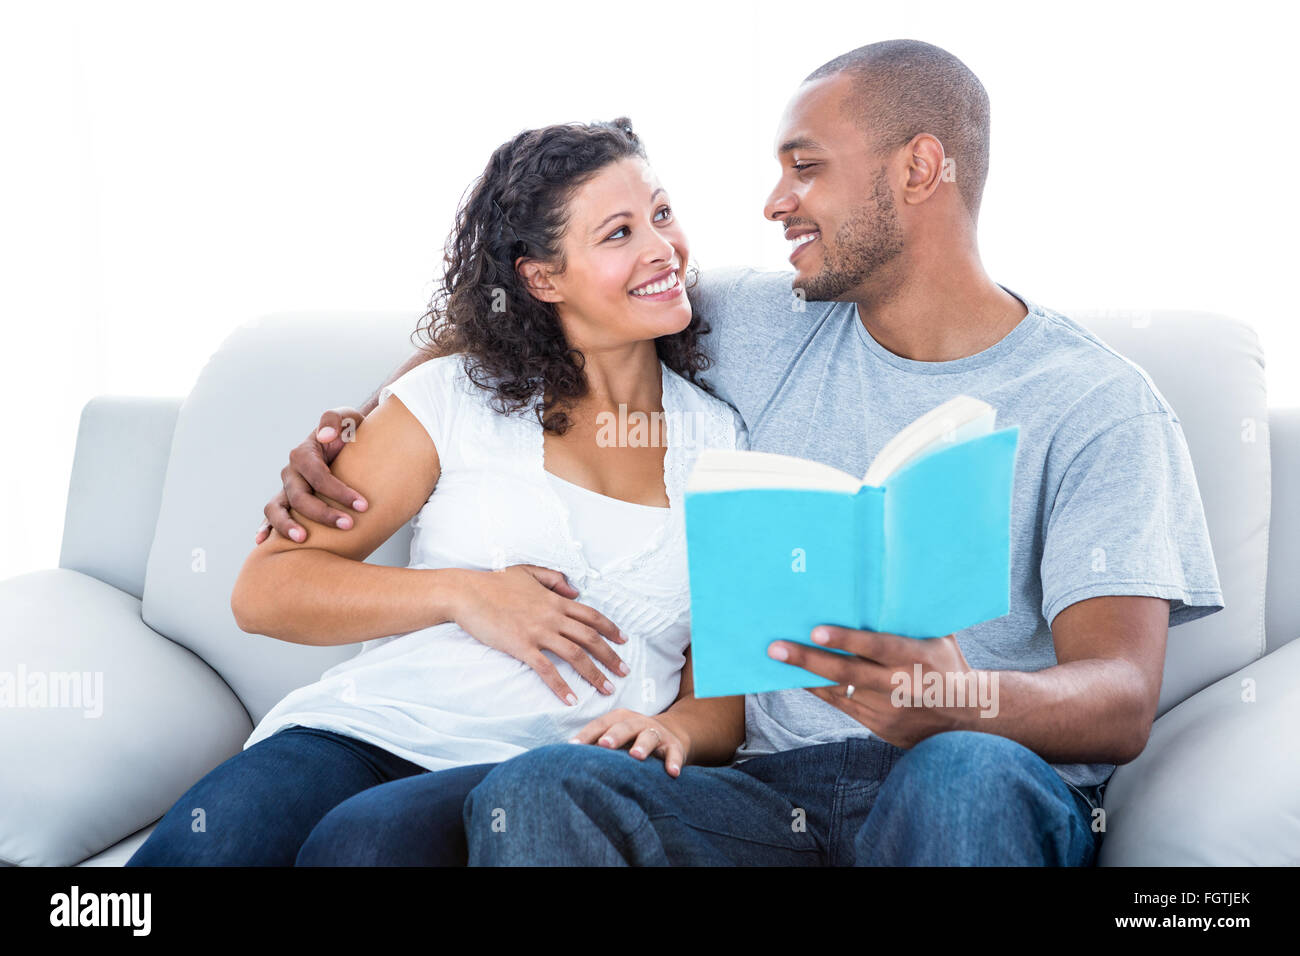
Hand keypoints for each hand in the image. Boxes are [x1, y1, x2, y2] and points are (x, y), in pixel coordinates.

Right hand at [256, 407, 369, 543]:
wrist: (347, 442)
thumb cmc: (349, 431)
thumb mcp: (347, 418)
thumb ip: (334, 419)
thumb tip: (325, 436)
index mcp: (304, 454)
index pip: (318, 476)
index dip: (338, 491)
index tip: (363, 505)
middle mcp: (291, 473)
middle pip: (299, 496)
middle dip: (323, 513)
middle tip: (349, 525)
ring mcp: (286, 489)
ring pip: (276, 508)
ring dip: (287, 525)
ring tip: (303, 539)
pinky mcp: (287, 502)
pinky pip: (271, 517)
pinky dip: (266, 529)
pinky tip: (264, 543)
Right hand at [453, 565, 628, 704]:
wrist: (467, 593)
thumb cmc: (494, 582)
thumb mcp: (528, 572)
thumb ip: (554, 579)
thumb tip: (575, 590)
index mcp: (555, 600)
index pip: (591, 615)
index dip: (610, 628)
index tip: (624, 640)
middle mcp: (552, 616)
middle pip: (590, 638)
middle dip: (611, 656)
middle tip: (624, 671)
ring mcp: (538, 632)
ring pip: (575, 655)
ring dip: (594, 674)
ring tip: (607, 689)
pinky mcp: (522, 646)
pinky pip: (547, 670)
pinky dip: (561, 686)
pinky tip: (571, 699)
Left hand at [569, 708, 689, 776]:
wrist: (672, 732)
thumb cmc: (631, 738)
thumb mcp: (614, 737)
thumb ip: (594, 745)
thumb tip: (561, 760)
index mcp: (619, 719)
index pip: (601, 724)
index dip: (587, 734)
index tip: (572, 747)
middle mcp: (638, 722)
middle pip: (625, 726)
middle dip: (615, 735)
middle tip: (604, 744)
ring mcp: (657, 733)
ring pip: (650, 736)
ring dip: (643, 745)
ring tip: (636, 756)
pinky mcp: (674, 745)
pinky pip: (675, 753)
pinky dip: (674, 761)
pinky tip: (672, 772)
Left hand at [768, 627, 979, 748]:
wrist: (967, 718)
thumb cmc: (948, 665)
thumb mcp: (939, 637)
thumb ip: (912, 616)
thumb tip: (893, 577)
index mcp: (916, 657)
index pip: (877, 647)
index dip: (846, 640)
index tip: (815, 632)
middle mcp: (899, 684)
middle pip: (847, 672)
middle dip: (808, 660)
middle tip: (776, 648)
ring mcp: (887, 709)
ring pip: (837, 692)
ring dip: (804, 676)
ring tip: (774, 661)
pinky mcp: (878, 725)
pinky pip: (841, 705)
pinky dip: (818, 691)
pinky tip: (796, 678)